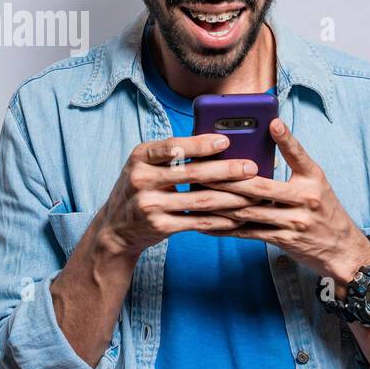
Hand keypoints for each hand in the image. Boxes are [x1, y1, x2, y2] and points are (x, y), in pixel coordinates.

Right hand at [93, 133, 260, 259]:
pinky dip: (220, 220)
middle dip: (226, 170)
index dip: (200, 144)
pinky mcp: (159, 226)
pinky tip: (239, 217)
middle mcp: (141, 179)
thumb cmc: (141, 188)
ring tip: (253, 194)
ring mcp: (149, 205)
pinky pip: (197, 222)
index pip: (173, 146)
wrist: (116, 227)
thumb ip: (172, 155)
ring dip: (231, 197)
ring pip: (199, 200)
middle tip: (251, 168)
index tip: (226, 141)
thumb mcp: (146, 166)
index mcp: (140, 157)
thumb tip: (218, 143)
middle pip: (192, 173)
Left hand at [199, 118, 369, 284]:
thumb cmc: (325, 211)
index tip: (273, 122)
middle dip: (229, 180)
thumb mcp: (317, 184)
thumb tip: (271, 138)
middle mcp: (305, 200)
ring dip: (221, 204)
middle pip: (261, 187)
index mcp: (313, 180)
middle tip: (204, 170)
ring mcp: (293, 222)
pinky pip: (249, 233)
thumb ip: (295, 164)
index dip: (286, 138)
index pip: (299, 155)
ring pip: (250, 211)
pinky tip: (208, 223)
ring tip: (198, 195)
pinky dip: (226, 228)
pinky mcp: (283, 239)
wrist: (342, 249)